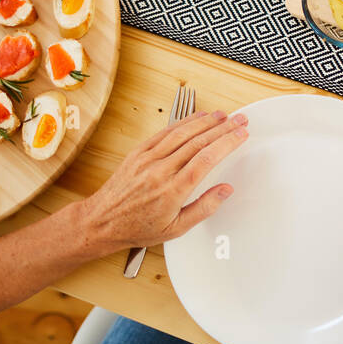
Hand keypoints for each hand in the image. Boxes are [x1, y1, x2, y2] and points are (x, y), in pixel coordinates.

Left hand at [78, 110, 248, 252]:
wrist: (101, 221)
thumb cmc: (137, 227)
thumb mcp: (176, 228)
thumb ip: (204, 208)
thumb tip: (225, 190)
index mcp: (172, 190)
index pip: (206, 160)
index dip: (227, 144)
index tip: (241, 135)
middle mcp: (160, 171)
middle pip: (198, 142)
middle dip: (223, 128)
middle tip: (240, 120)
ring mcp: (147, 159)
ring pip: (182, 133)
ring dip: (206, 121)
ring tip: (224, 115)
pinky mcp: (139, 152)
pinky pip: (164, 132)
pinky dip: (183, 122)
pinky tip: (196, 118)